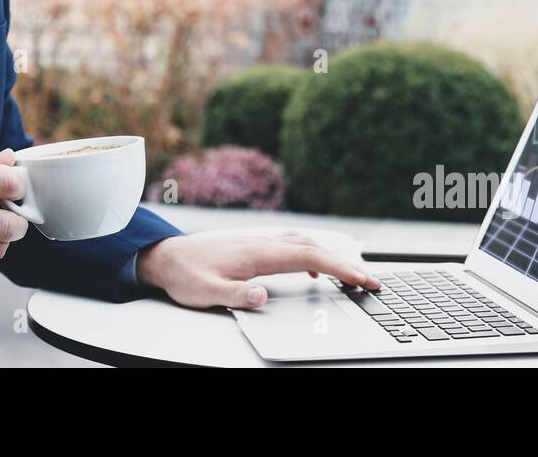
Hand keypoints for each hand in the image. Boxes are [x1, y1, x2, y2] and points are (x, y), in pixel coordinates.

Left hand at [134, 231, 380, 309]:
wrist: (167, 256)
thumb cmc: (186, 276)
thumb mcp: (207, 294)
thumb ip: (236, 295)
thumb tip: (262, 295)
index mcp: (258, 254)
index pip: (310, 258)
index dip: (340, 268)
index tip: (363, 279)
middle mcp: (263, 242)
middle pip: (314, 248)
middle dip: (345, 263)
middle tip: (371, 281)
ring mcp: (259, 241)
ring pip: (305, 243)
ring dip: (330, 256)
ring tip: (350, 275)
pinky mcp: (254, 244)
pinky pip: (292, 244)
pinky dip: (312, 254)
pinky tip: (313, 270)